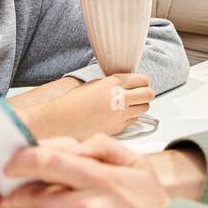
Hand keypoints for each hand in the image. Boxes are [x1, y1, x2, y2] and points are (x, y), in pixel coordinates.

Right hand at [15, 74, 153, 140]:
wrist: (59, 121)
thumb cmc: (72, 102)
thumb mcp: (94, 85)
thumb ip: (113, 84)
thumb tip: (128, 85)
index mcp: (113, 83)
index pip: (142, 79)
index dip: (142, 83)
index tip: (139, 85)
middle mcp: (119, 97)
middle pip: (148, 94)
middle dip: (145, 94)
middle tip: (138, 96)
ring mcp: (120, 114)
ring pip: (144, 108)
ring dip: (139, 107)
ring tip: (128, 107)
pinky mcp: (118, 128)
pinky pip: (133, 121)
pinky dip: (130, 119)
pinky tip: (118, 117)